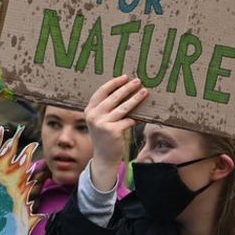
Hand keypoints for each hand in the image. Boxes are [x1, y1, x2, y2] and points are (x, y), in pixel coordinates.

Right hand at [85, 75, 148, 190]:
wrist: (104, 157)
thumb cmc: (105, 135)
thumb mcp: (101, 120)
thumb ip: (106, 107)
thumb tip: (125, 89)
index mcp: (89, 110)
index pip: (101, 91)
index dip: (114, 83)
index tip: (125, 77)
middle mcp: (93, 115)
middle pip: (113, 97)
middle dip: (127, 88)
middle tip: (138, 81)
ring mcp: (102, 123)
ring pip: (123, 108)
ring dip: (135, 99)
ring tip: (145, 92)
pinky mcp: (112, 131)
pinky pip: (128, 120)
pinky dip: (137, 118)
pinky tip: (143, 115)